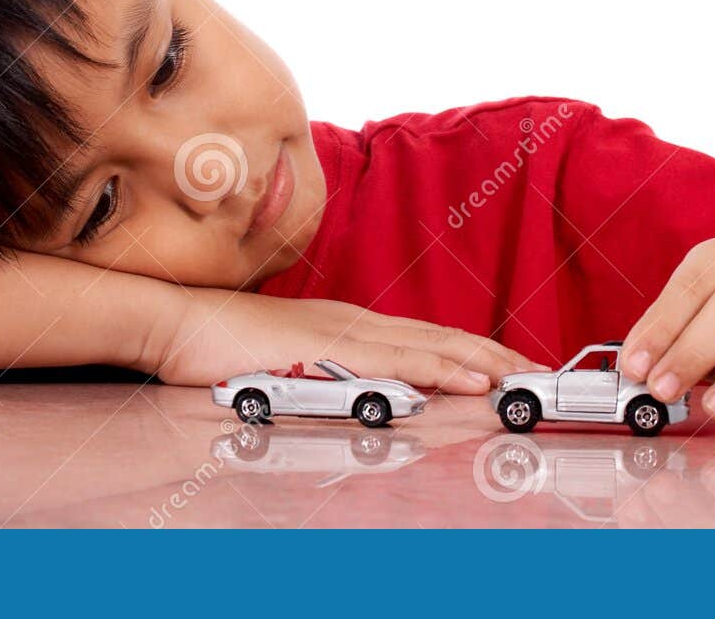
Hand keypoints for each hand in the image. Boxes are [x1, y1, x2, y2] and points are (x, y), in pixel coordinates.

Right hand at [155, 288, 542, 394]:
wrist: (178, 322)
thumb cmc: (220, 345)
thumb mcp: (282, 363)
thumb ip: (318, 373)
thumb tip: (349, 394)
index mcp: (347, 325)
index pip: (423, 337)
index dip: (469, 349)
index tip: (506, 366)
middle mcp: (354, 321)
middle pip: (439, 335)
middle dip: (492, 354)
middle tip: (536, 372)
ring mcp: (344, 332)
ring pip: (430, 345)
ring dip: (481, 361)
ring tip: (521, 377)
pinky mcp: (330, 349)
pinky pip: (398, 361)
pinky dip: (441, 370)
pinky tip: (470, 380)